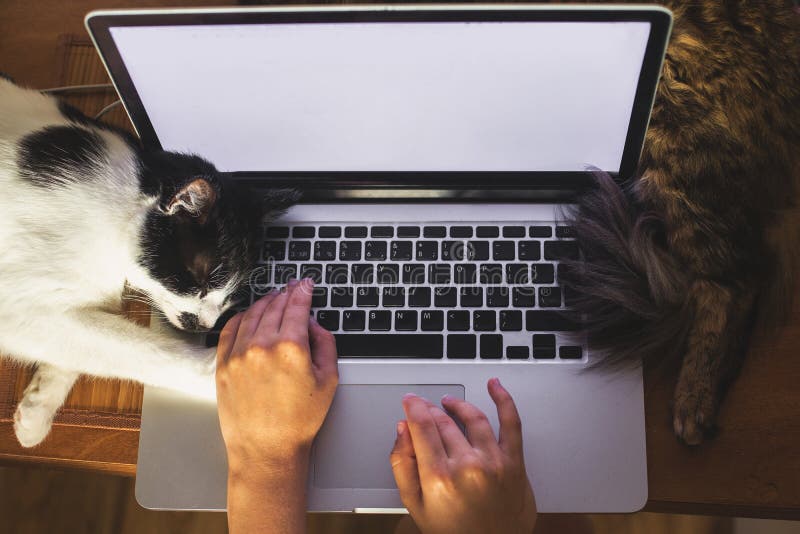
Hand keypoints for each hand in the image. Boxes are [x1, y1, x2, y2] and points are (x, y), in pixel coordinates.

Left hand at [215, 277, 337, 472]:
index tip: (305, 284)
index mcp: (291, 348)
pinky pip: (230, 330)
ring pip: (252, 314)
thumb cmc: (298, 421)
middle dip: (286, 294)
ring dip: (265, 302)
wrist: (266, 448)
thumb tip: (314, 324)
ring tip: (274, 299)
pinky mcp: (223, 364)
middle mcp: (262, 346)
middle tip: (292, 288)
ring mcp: (239, 354)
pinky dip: (241, 317)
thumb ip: (325, 344)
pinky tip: (249, 314)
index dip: (303, 291)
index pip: (296, 306)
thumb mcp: (328, 380)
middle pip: (274, 306)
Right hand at [390, 379, 536, 533]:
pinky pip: (511, 422)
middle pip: (444, 422)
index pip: (422, 426)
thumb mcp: (415, 505)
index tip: (410, 401)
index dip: (414, 407)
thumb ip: (402, 464)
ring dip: (458, 404)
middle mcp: (467, 466)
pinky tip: (495, 386)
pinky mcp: (514, 462)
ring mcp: (493, 462)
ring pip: (473, 417)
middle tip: (426, 407)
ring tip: (449, 402)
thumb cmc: (454, 532)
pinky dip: (504, 399)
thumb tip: (402, 430)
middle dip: (431, 410)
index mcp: (438, 477)